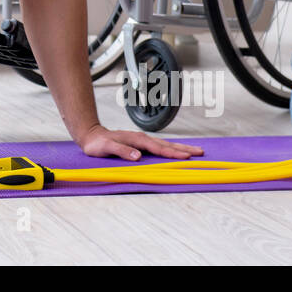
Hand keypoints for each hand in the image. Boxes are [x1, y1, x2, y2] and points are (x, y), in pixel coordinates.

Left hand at [78, 124, 204, 161]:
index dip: (172, 153)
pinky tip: (176, 150)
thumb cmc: (98, 143)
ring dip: (180, 147)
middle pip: (167, 144)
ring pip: (165, 144)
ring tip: (194, 150)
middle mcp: (142, 139)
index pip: (158, 148)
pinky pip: (159, 146)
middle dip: (184, 148)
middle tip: (200, 152)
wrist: (91, 135)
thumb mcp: (107, 147)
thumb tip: (137, 156)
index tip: (186, 156)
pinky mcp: (140, 143)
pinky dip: (171, 148)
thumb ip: (122, 151)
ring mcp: (142, 140)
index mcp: (137, 140)